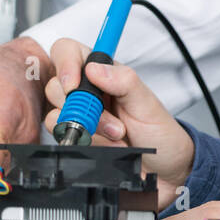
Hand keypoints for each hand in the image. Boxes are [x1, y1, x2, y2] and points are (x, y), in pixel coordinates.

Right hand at [43, 38, 193, 209]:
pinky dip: (88, 142)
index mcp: (102, 71)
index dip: (65, 64)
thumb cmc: (158, 130)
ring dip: (89, 127)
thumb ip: (123, 80)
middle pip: (56, 85)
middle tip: (108, 117)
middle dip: (83, 106)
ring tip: (117, 133)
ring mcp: (78, 115)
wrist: (163, 167)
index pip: (68, 52)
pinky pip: (63, 137)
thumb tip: (93, 68)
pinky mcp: (76, 138)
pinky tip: (109, 145)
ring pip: (56, 113)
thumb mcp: (146, 101)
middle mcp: (86, 91)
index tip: (73, 86)